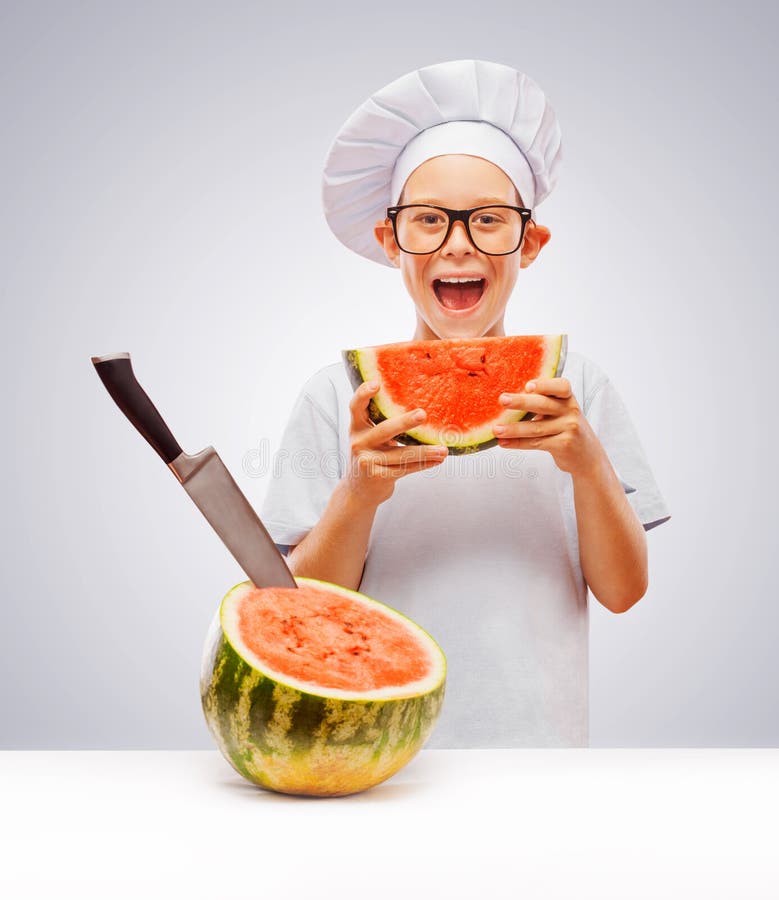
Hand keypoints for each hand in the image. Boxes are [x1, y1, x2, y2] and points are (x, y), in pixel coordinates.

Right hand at [345, 380, 448, 504]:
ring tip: (443, 449)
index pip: (356, 406)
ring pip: (401, 454)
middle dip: (405, 422)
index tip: (377, 383)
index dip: (364, 394)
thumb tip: (420, 408)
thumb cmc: (371, 457)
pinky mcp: (377, 476)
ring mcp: (367, 461)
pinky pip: (405, 469)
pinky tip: (437, 460)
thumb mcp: (370, 438)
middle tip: (422, 414)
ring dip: (425, 451)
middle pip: (385, 430)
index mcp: (357, 428)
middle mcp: (359, 442)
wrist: (358, 491)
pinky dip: (423, 464)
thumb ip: (383, 423)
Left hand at [492, 377, 602, 476]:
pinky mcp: (563, 445)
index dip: (545, 385)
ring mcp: (569, 428)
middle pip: (543, 405)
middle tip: (502, 400)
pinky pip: (536, 443)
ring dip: (513, 429)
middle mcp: (571, 411)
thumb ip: (544, 403)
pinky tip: (504, 442)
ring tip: (496, 429)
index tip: (528, 385)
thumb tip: (508, 399)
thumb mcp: (562, 412)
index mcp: (568, 398)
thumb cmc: (567, 429)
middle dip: (521, 402)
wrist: (588, 456)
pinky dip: (518, 443)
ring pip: (536, 428)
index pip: (561, 386)